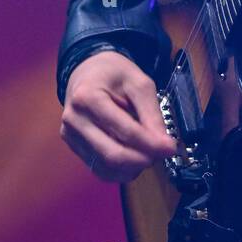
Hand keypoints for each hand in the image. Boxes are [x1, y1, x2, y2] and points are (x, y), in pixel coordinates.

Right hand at [60, 51, 177, 182]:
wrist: (87, 71)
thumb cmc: (113, 73)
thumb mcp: (139, 83)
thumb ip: (151, 113)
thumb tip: (162, 143)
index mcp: (88, 97)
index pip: (124, 131)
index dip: (150, 144)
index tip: (171, 148)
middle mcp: (74, 120)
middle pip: (112, 154)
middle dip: (142, 159)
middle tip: (162, 154)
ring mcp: (70, 136)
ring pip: (105, 167)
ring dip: (132, 168)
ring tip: (149, 155)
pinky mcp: (74, 147)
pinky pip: (98, 169)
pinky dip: (120, 171)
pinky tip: (134, 160)